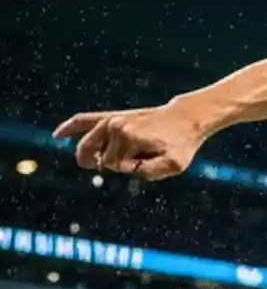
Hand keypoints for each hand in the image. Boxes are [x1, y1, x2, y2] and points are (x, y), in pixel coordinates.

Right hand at [52, 102, 208, 180]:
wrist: (186, 118)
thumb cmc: (181, 144)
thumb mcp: (174, 164)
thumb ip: (151, 172)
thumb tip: (127, 169)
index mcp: (129, 136)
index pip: (116, 165)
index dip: (132, 168)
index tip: (150, 159)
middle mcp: (116, 125)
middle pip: (100, 157)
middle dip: (117, 163)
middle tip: (137, 157)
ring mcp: (111, 119)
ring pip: (89, 145)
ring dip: (95, 155)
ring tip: (106, 159)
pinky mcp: (111, 116)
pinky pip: (84, 120)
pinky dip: (71, 127)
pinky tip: (57, 136)